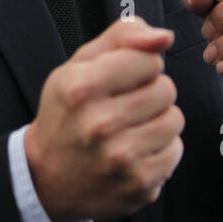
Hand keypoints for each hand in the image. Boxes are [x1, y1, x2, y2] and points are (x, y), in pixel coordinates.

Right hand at [24, 17, 184, 221]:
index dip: (139, 66)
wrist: (47, 178)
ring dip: (158, 121)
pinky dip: (160, 149)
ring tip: (131, 129)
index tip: (121, 79)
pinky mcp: (138, 184)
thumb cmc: (67, 113)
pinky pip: (175, 151)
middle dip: (150, 93)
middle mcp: (99, 124)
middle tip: (124, 106)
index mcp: (81, 88)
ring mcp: (120, 158)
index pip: (149, 59)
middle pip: (166, 89)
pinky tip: (135, 152)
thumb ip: (121, 37)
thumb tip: (164, 37)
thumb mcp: (77, 66)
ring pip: (174, 120)